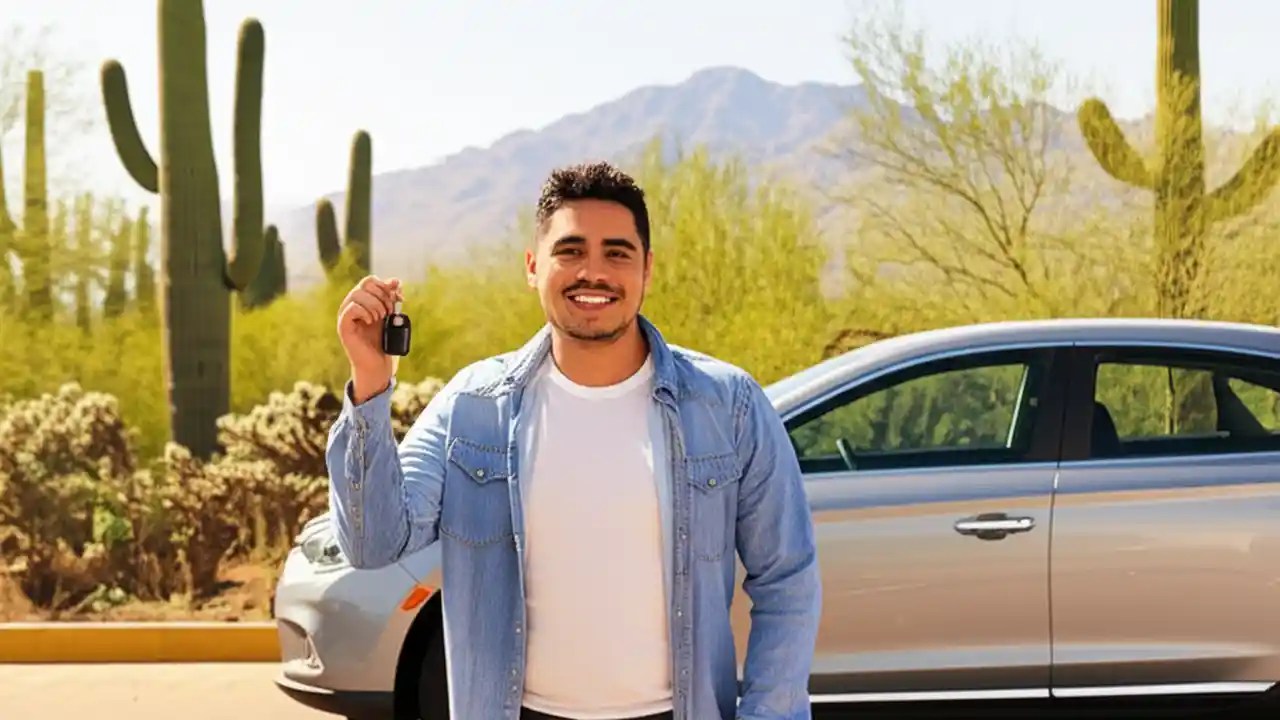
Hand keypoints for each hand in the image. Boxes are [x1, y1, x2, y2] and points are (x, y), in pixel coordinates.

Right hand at [337, 275, 402, 402]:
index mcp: (362, 300)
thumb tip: (396, 280)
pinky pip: (351, 308)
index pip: (370, 280)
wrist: (378, 362)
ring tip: (380, 317)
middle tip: (389, 311)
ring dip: (375, 304)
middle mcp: (351, 304)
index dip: (385, 286)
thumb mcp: (391, 314)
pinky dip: (365, 312)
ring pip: (357, 294)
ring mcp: (345, 315)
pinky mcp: (343, 326)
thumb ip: (392, 297)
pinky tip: (371, 321)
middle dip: (382, 296)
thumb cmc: (383, 339)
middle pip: (364, 285)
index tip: (398, 298)